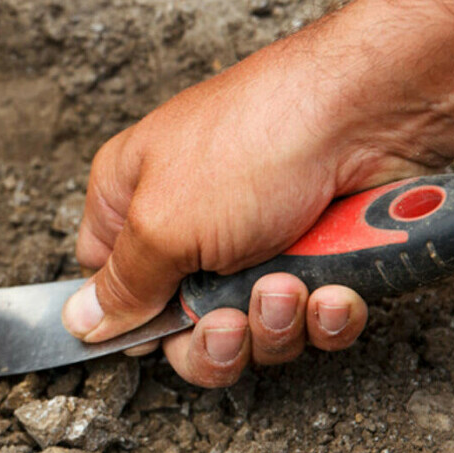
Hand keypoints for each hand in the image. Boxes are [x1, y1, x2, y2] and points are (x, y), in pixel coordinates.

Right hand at [62, 0, 453, 387]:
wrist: (371, 112)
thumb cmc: (255, 140)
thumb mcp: (162, 224)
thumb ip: (120, 285)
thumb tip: (81, 322)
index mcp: (130, 200)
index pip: (106, 284)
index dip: (130, 321)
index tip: (157, 333)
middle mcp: (188, 224)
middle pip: (181, 328)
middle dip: (214, 340)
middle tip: (231, 323)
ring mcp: (255, 243)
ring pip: (251, 332)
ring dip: (274, 324)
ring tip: (290, 286)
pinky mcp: (317, 257)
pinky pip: (310, 321)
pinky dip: (324, 316)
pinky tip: (332, 290)